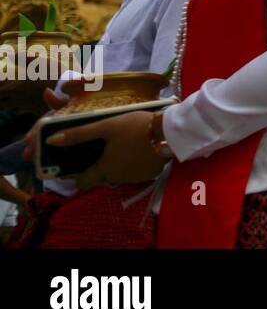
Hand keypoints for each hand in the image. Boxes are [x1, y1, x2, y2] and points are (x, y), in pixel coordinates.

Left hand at [46, 110, 166, 190]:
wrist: (172, 132)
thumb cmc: (135, 128)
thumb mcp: (106, 126)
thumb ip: (80, 134)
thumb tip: (51, 141)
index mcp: (104, 169)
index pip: (83, 183)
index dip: (77, 176)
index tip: (76, 165)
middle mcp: (117, 178)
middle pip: (100, 178)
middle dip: (98, 168)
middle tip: (100, 151)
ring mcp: (135, 178)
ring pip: (117, 175)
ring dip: (115, 166)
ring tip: (118, 148)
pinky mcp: (149, 174)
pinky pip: (133, 173)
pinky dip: (131, 165)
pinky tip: (135, 151)